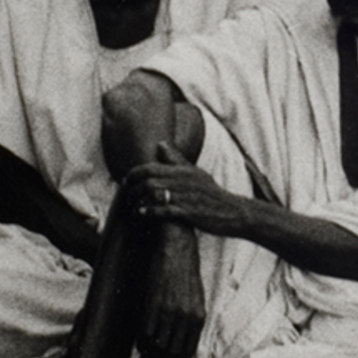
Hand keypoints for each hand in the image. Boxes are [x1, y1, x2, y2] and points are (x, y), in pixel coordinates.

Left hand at [126, 143, 249, 238]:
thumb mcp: (195, 173)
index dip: (135, 173)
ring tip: (132, 206)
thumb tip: (160, 144)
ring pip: (154, 195)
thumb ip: (176, 159)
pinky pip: (164, 210)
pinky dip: (150, 212)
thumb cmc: (210, 193)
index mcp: (183, 171)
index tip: (126, 180)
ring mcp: (186, 197)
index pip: (152, 167)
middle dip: (133, 189)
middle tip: (126, 195)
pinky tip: (142, 213)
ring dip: (139, 200)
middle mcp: (183, 181)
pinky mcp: (189, 213)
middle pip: (149, 181)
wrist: (231, 211)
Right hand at [139, 219, 206, 357]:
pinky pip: (146, 333)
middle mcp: (185, 318)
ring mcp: (168, 313)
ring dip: (150, 354)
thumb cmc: (187, 273)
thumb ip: (191, 320)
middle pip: (171, 353)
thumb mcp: (197, 299)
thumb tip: (181, 340)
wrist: (177, 250)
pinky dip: (142, 342)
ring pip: (157, 346)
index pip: (187, 351)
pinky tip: (140, 341)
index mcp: (198, 318)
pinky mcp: (153, 306)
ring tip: (145, 355)